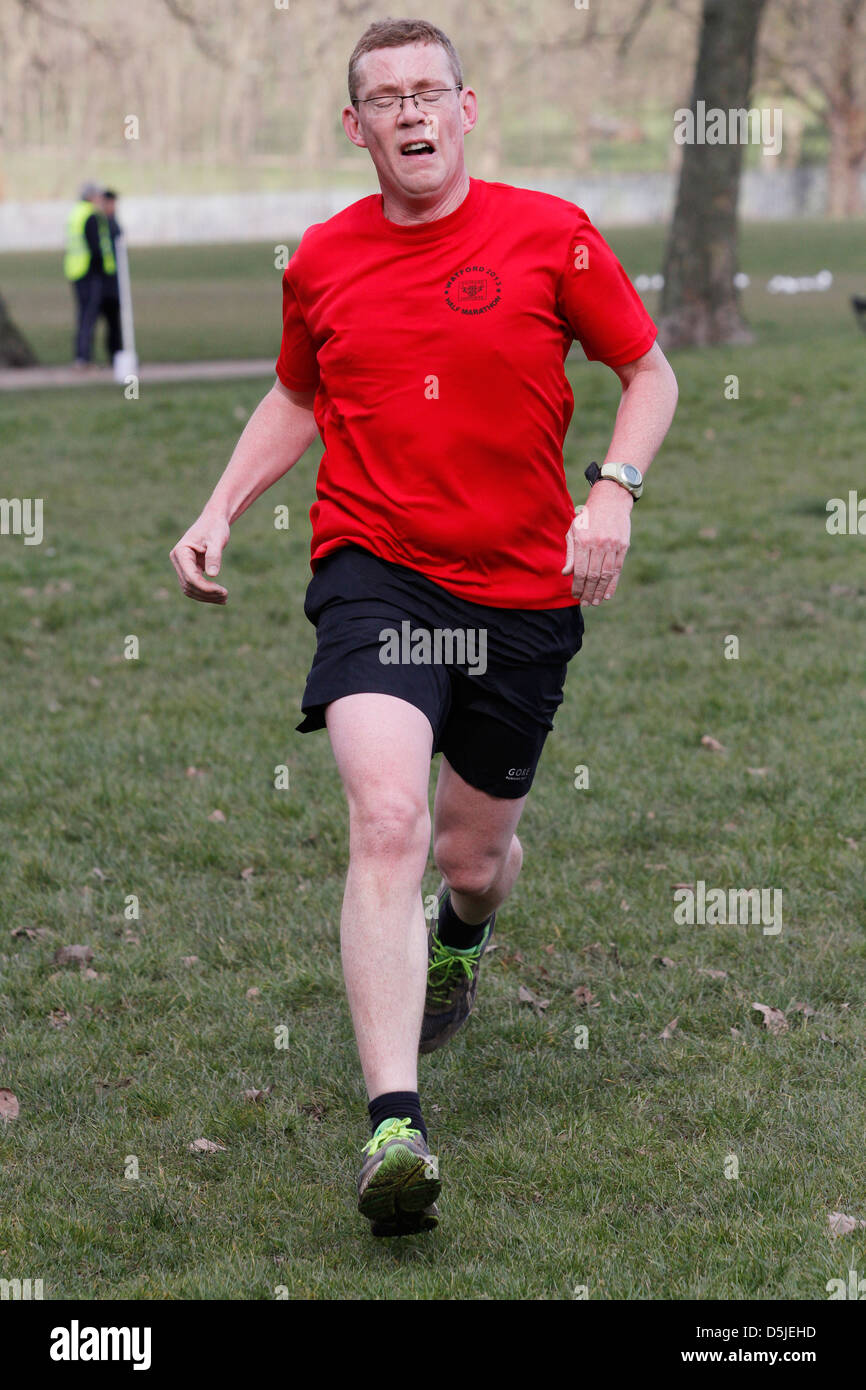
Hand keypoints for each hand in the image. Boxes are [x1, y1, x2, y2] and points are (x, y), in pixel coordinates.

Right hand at [170, 512, 230, 602]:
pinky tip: (220, 596)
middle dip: (207, 594)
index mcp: (181, 552)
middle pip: (189, 585)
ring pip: (190, 589)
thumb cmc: (215, 527)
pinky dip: (206, 593)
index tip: (223, 591)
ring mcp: (181, 566)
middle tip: (226, 596)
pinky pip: (194, 586)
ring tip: (225, 598)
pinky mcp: (188, 569)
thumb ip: (214, 556)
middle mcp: (178, 560)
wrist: (213, 521)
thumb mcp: (217, 540)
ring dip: (206, 597)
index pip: (190, 576)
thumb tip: (212, 575)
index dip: (205, 587)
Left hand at [561, 480, 631, 604]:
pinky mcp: (623, 547)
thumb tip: (566, 573)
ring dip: (600, 591)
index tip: (575, 596)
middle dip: (588, 592)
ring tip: (595, 602)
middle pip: (593, 575)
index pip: (580, 570)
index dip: (577, 586)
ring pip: (606, 575)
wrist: (611, 500)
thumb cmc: (588, 517)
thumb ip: (571, 553)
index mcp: (583, 541)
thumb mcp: (574, 531)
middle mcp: (598, 544)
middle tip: (585, 603)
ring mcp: (612, 546)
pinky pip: (617, 569)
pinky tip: (607, 594)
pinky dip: (612, 584)